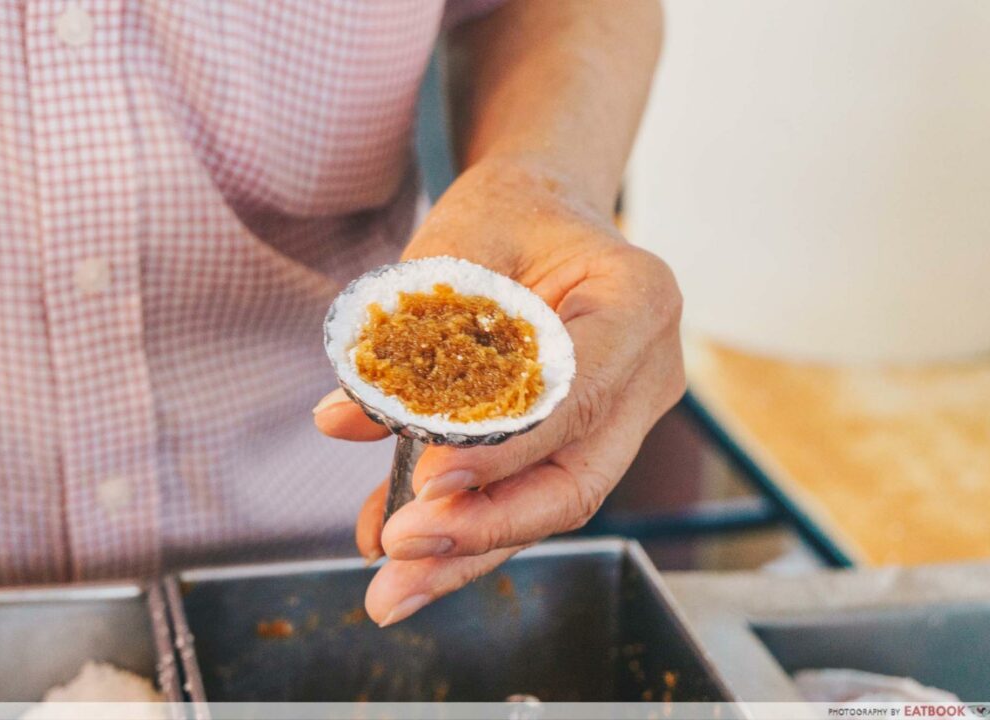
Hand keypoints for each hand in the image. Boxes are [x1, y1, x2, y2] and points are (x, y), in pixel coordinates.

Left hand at [313, 158, 683, 625]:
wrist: (545, 210)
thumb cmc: (508, 214)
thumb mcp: (456, 250)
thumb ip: (410, 336)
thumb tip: (342, 422)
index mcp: (638, 300)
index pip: (575, 396)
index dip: (503, 452)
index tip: (428, 483)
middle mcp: (648, 371)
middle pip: (576, 480)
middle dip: (483, 531)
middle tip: (398, 562)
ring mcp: (626, 415)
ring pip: (552, 505)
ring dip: (468, 553)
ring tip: (392, 590)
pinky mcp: (587, 441)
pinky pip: (529, 495)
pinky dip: (467, 529)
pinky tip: (406, 553)